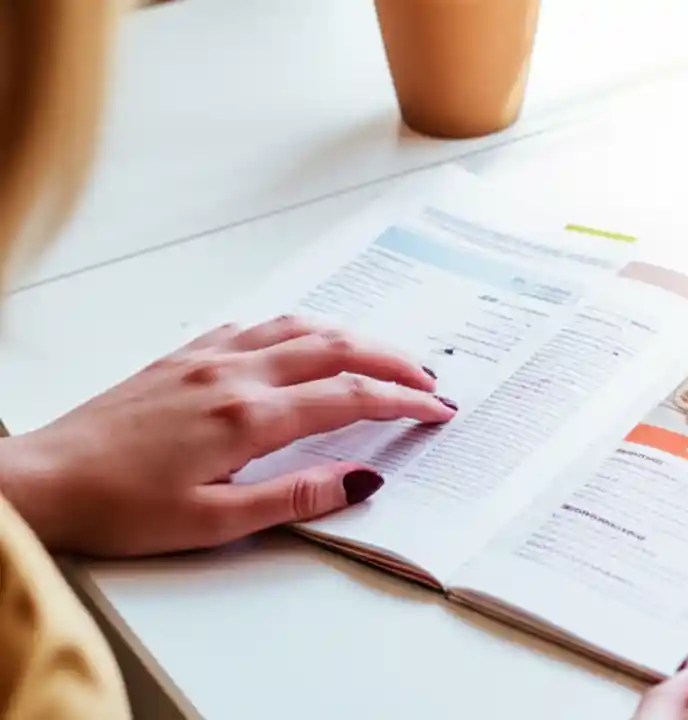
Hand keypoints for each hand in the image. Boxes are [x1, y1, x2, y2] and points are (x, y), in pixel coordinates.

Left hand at [0, 315, 454, 556]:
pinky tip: (303, 340)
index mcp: (247, 417)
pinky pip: (257, 325)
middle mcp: (234, 374)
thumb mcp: (214, 521)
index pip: (348, 399)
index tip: (435, 410)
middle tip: (427, 380)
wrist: (42, 481)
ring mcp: (207, 357)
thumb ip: (294, 497)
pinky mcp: (183, 355)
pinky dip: (298, 328)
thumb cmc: (119, 507)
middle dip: (391, 361)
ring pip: (299, 326)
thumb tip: (360, 480)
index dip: (402, 402)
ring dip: (351, 337)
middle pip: (335, 348)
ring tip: (382, 356)